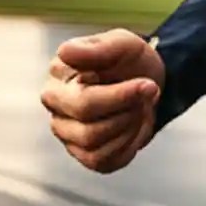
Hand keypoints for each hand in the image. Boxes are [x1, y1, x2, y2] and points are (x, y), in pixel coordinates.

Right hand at [40, 28, 165, 173]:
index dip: (123, 97)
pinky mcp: (83, 153)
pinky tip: (134, 125)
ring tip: (139, 107)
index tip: (148, 84)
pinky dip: (127, 145)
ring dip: (129, 128)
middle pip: (89, 130)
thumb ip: (97, 49)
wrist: (146, 79)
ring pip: (95, 148)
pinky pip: (103, 162)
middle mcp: (55, 107)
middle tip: (149, 93)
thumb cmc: (129, 59)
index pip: (84, 102)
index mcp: (58, 78)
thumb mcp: (123, 44)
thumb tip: (65, 52)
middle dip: (128, 114)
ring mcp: (66, 132)